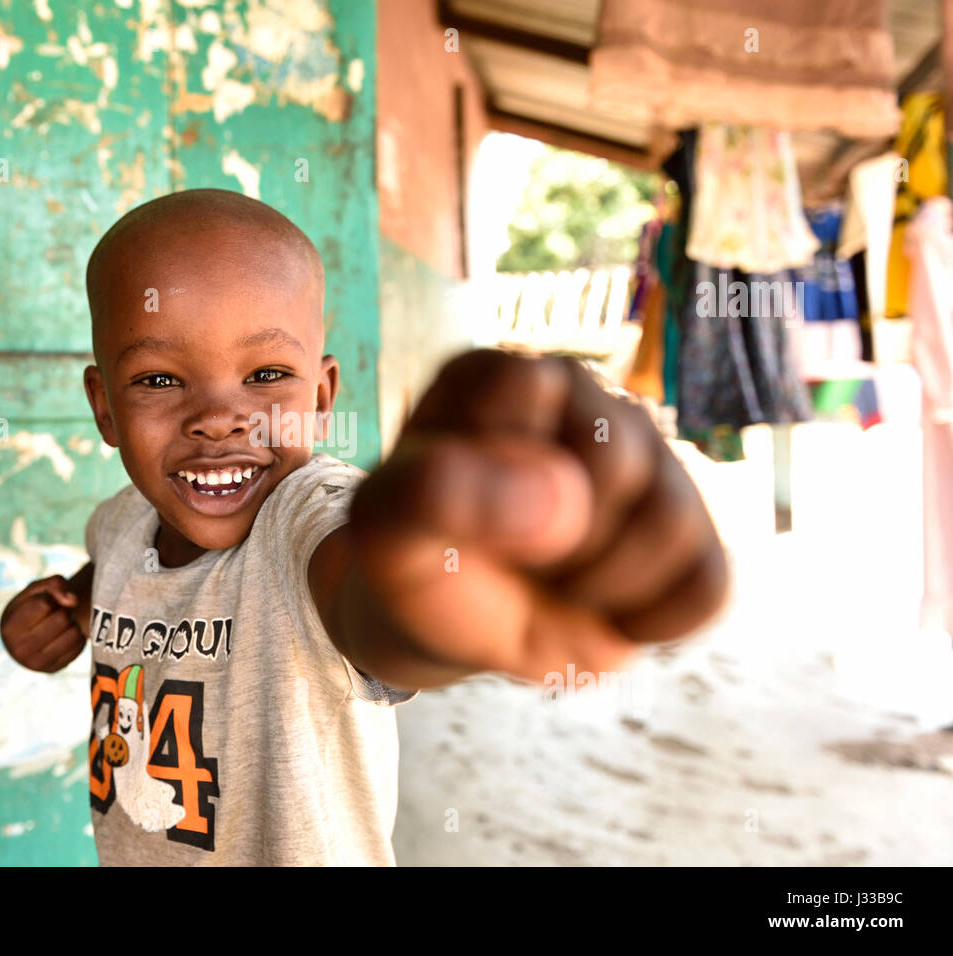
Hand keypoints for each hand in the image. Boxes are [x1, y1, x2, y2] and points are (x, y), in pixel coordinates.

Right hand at [0, 574, 87, 672]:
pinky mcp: (54, 669)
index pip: (45, 604)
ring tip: (60, 624)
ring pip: (73, 633)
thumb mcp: (36, 590)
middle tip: (55, 613)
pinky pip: (80, 645)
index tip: (44, 602)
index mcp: (9, 627)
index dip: (50, 598)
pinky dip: (76, 635)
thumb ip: (54, 584)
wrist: (27, 635)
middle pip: (62, 619)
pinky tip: (64, 635)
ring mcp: (36, 663)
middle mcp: (19, 649)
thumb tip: (72, 601)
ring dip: (71, 623)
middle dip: (63, 610)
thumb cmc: (31, 607)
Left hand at [347, 350, 728, 686]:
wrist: (439, 622)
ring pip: (672, 522)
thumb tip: (565, 496)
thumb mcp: (383, 528)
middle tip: (503, 552)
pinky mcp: (691, 539)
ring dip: (595, 584)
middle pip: (617, 463)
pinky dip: (646, 623)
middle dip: (550, 537)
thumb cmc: (412, 557)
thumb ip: (435, 491)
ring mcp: (652, 468)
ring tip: (546, 580)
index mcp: (505, 377)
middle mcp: (590, 403)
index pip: (531, 390)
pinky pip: (707, 586)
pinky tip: (595, 610)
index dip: (492, 475)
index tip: (447, 506)